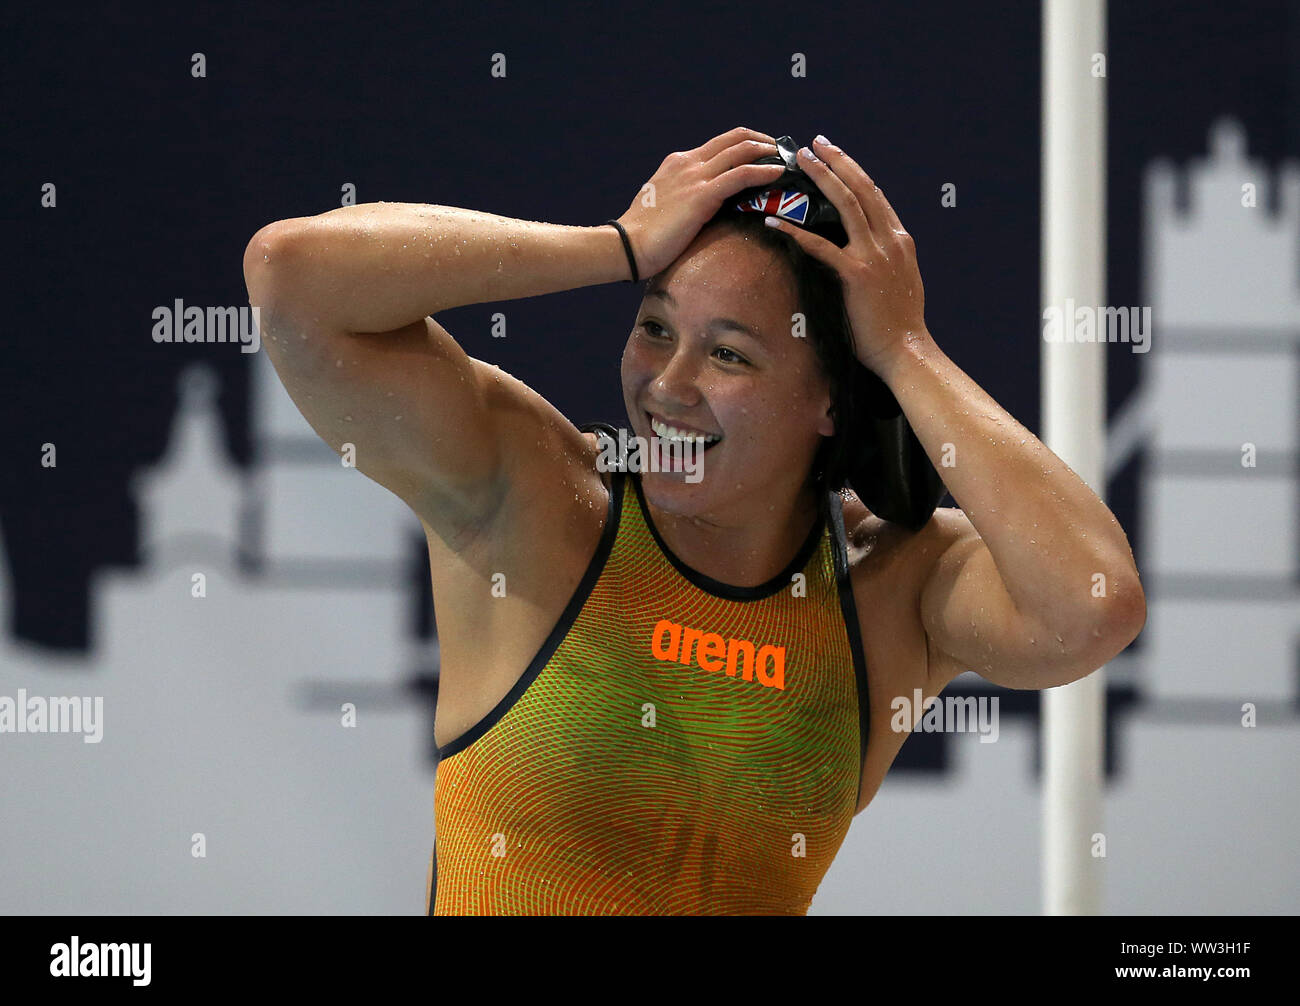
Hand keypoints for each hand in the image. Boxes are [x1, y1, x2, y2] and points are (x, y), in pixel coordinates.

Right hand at [616, 126, 785, 278]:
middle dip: (762, 141)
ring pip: (741, 151)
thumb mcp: (664, 203)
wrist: (627, 245)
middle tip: (782, 151)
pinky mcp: (702, 195)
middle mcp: (688, 162)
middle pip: (734, 139)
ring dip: (768, 152)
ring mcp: (695, 176)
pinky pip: (740, 175)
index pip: (719, 143)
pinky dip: (763, 171)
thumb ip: (683, 194)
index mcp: (678, 162)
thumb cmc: (642, 233)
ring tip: (787, 160)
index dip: (745, 143)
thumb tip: (701, 203)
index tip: (763, 151)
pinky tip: (778, 173)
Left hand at [763, 136, 928, 376]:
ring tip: (800, 161)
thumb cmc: (899, 323)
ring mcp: (874, 256)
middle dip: (837, 162)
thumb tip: (867, 249)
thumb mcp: (900, 281)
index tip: (835, 155)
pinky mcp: (857, 275)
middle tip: (814, 143)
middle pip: (861, 189)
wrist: (907, 350)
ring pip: (846, 205)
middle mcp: (889, 240)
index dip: (853, 172)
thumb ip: (886, 259)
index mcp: (899, 240)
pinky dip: (795, 231)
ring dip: (821, 178)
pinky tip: (774, 220)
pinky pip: (821, 246)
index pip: (875, 195)